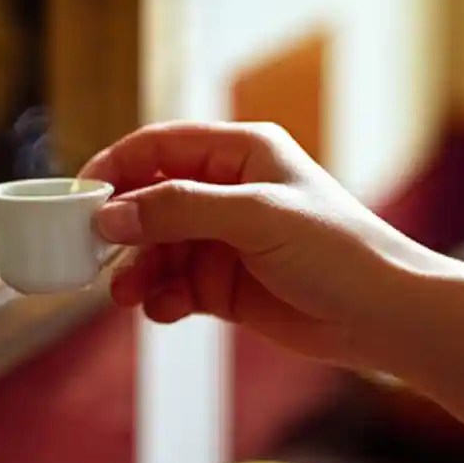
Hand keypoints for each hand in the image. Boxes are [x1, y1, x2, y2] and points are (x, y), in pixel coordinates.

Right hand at [80, 121, 462, 367]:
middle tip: (90, 255)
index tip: (79, 197)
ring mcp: (225, 239)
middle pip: (151, 199)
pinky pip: (175, 285)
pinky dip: (161, 297)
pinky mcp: (226, 284)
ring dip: (136, 269)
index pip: (160, 146)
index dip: (116, 167)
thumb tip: (111, 215)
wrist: (384, 316)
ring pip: (157, 247)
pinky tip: (162, 310)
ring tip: (125, 295)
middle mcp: (229, 190)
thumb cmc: (337, 249)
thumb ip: (179, 209)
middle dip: (121, 228)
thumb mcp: (254, 216)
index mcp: (241, 152)